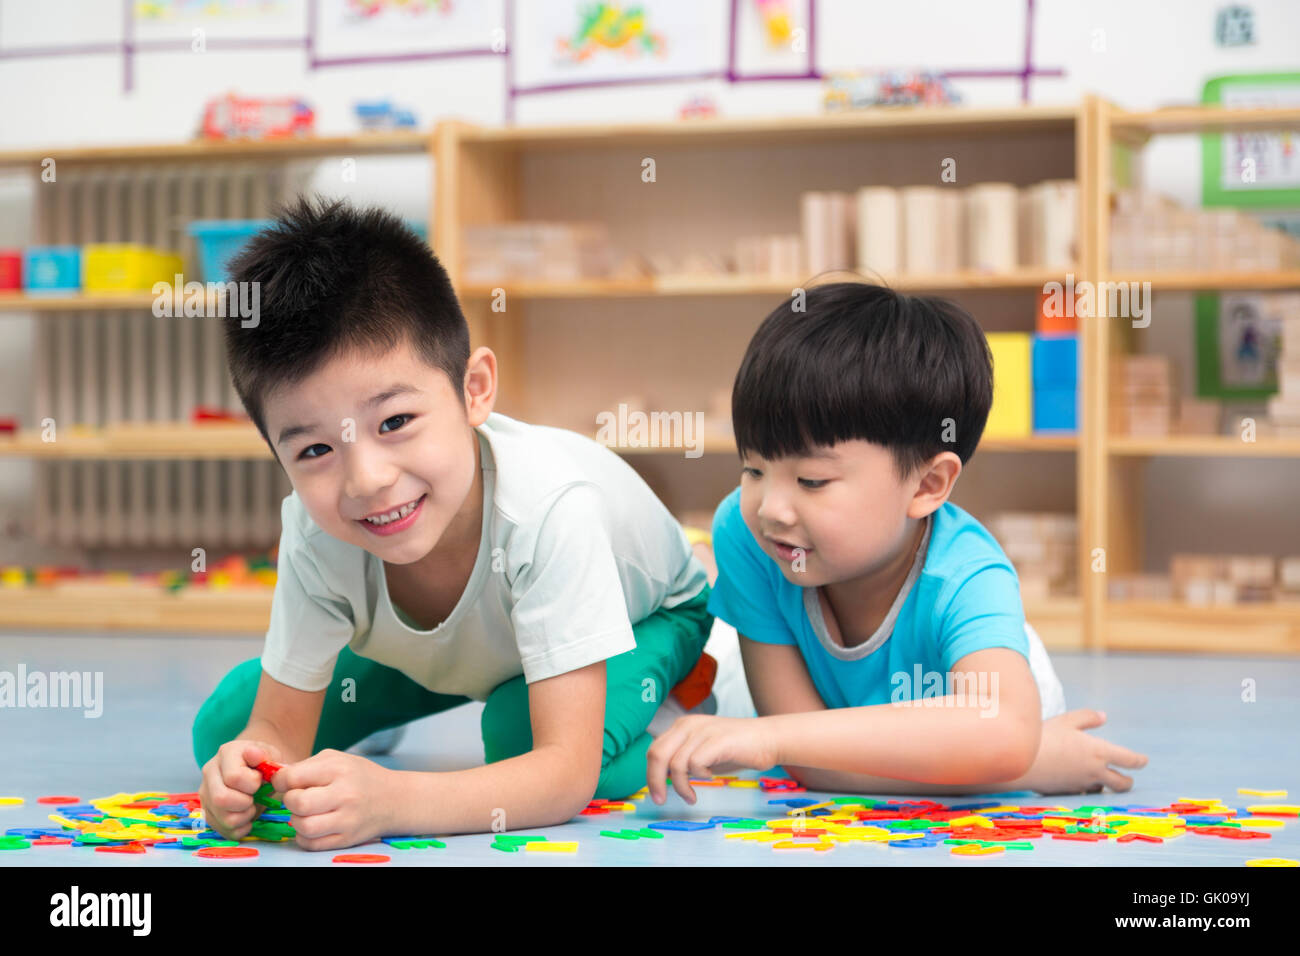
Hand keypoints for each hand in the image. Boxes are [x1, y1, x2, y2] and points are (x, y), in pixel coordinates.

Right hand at [200, 740, 283, 839]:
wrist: (256, 769)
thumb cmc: (263, 762)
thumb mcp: (271, 754)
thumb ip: (266, 756)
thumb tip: (254, 755)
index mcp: (226, 753)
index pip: (234, 777)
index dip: (253, 784)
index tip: (260, 780)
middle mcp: (209, 772)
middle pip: (221, 799)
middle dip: (245, 803)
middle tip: (255, 797)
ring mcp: (205, 793)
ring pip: (222, 818)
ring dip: (244, 817)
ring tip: (252, 806)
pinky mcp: (207, 812)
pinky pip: (223, 830)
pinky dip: (240, 828)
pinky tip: (246, 816)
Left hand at [275, 749, 397, 850]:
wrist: (394, 799)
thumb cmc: (360, 776)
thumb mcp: (337, 759)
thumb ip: (307, 766)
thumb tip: (276, 777)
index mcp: (339, 769)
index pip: (293, 777)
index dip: (281, 780)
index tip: (285, 782)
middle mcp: (344, 794)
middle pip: (298, 803)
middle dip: (290, 800)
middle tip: (297, 798)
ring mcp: (347, 820)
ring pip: (303, 826)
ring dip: (296, 820)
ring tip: (305, 813)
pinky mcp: (346, 839)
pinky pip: (311, 844)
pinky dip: (304, 836)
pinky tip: (313, 825)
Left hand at [646, 715, 778, 804]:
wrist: (768, 739)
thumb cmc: (735, 749)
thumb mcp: (703, 752)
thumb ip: (683, 760)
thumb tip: (662, 778)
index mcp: (682, 726)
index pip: (654, 749)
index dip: (651, 774)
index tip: (657, 794)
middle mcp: (688, 725)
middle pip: (657, 754)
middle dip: (655, 781)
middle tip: (661, 800)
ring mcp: (703, 731)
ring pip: (676, 763)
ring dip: (682, 786)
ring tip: (692, 796)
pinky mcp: (717, 740)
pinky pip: (695, 763)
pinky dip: (699, 776)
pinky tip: (710, 777)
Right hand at [1019, 709, 1147, 794]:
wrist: (1021, 761)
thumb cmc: (1044, 736)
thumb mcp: (1066, 721)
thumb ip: (1087, 718)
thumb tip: (1104, 717)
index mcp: (1099, 751)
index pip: (1129, 760)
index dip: (1139, 761)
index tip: (1143, 761)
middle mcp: (1095, 771)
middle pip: (1122, 784)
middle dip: (1127, 782)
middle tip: (1126, 779)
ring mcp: (1082, 785)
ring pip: (1102, 789)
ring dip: (1103, 784)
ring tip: (1098, 778)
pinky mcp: (1069, 793)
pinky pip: (1083, 794)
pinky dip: (1084, 789)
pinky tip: (1075, 781)